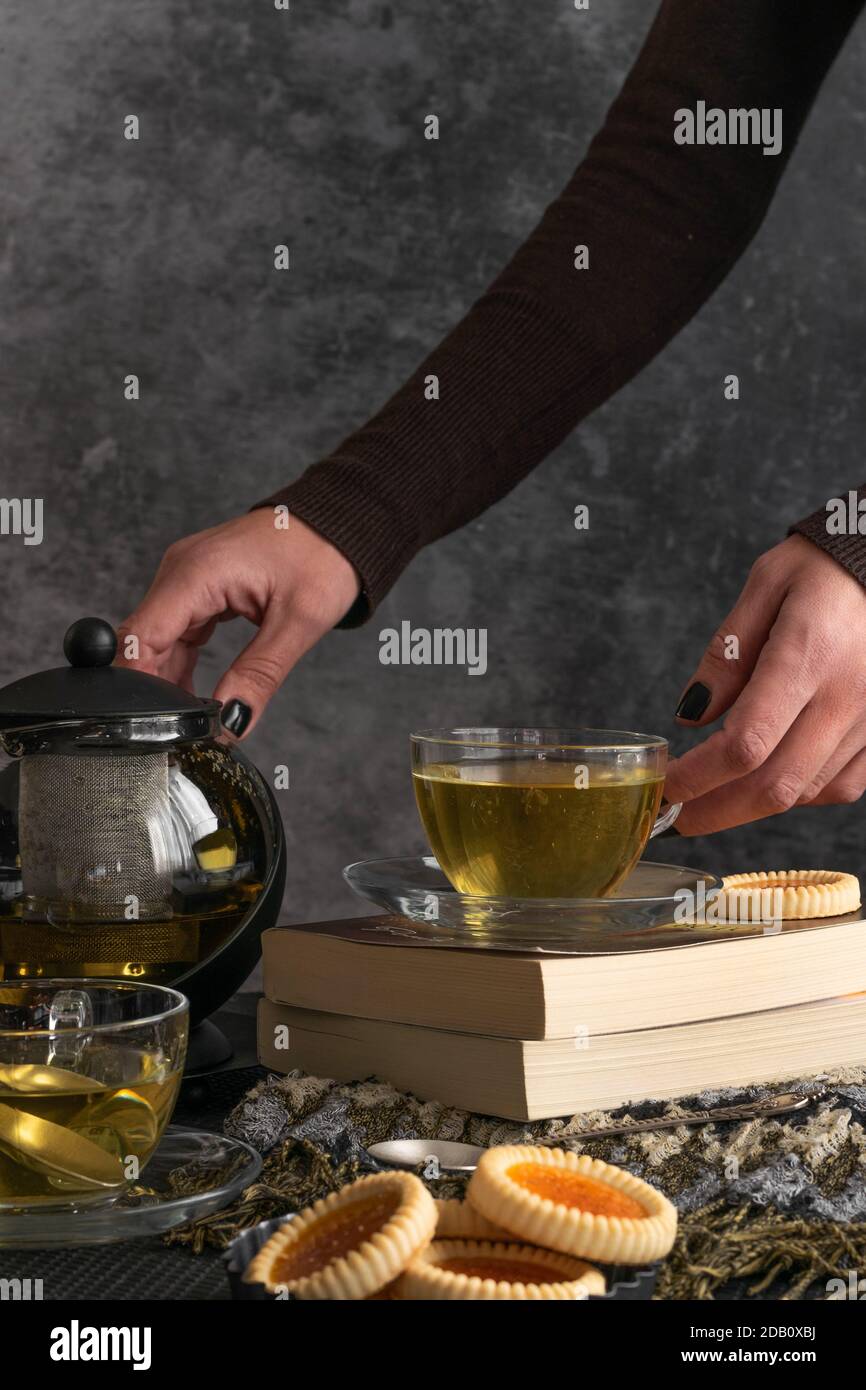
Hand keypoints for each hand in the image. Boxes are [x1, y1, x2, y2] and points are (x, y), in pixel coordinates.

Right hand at [117, 510, 359, 737]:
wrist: (341, 522)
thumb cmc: (324, 555)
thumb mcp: (298, 623)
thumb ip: (258, 676)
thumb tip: (230, 722)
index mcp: (196, 573)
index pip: (141, 637)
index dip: (137, 685)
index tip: (151, 726)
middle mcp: (181, 570)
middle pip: (143, 642)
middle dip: (152, 690)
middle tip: (179, 734)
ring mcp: (187, 577)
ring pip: (158, 641)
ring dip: (167, 681)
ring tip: (192, 721)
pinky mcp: (199, 587)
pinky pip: (176, 633)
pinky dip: (181, 665)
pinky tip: (194, 696)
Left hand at [664, 534, 865, 834]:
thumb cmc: (826, 570)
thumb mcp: (766, 584)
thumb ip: (727, 653)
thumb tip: (691, 716)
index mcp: (808, 655)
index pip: (746, 743)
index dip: (700, 777)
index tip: (667, 786)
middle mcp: (845, 696)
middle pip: (774, 784)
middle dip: (716, 811)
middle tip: (677, 815)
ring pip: (804, 791)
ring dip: (751, 804)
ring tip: (713, 795)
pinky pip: (840, 786)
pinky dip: (798, 793)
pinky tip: (768, 778)